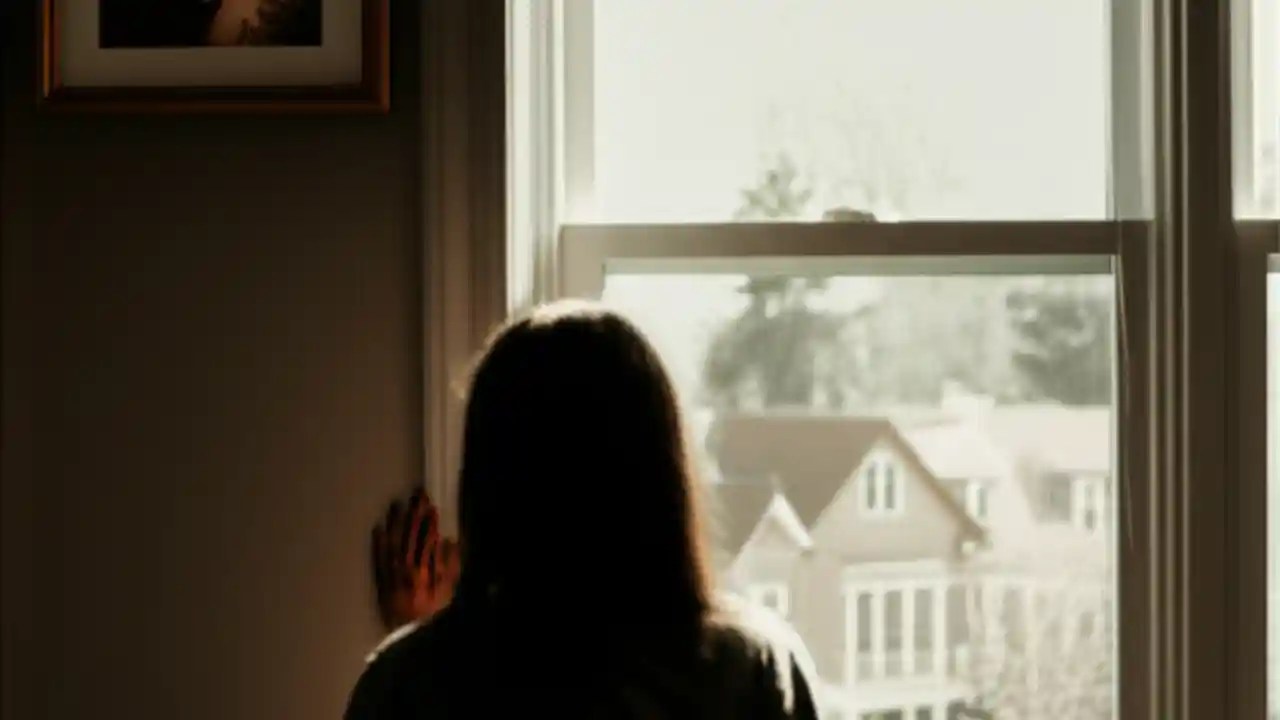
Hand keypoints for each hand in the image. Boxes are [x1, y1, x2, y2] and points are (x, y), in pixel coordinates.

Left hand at [372, 489, 459, 631]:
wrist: (410, 636)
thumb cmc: (432, 614)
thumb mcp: (448, 590)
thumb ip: (450, 565)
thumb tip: (449, 541)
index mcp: (424, 569)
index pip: (426, 539)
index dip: (429, 522)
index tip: (431, 506)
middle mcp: (406, 568)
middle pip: (409, 536)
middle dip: (413, 515)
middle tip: (415, 497)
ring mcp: (391, 574)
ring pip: (393, 542)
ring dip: (395, 522)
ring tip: (396, 505)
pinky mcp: (381, 581)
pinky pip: (378, 558)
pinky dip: (377, 543)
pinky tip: (377, 528)